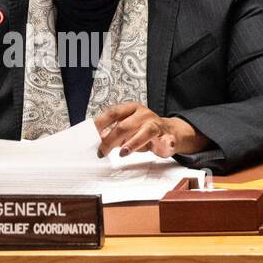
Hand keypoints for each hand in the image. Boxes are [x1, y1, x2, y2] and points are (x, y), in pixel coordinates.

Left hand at [93, 103, 208, 158]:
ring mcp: (156, 124)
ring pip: (144, 132)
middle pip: (124, 125)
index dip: (101, 123)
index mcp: (131, 109)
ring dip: (132, 143)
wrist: (170, 132)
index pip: (113, 113)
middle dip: (111, 140)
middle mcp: (143, 114)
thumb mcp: (127, 129)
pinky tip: (164, 144)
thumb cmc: (144, 131)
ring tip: (123, 153)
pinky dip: (165, 142)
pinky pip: (166, 139)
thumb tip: (99, 139)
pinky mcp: (167, 136)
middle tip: (102, 152)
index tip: (92, 134)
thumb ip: (113, 133)